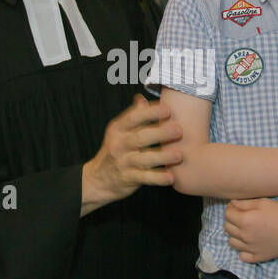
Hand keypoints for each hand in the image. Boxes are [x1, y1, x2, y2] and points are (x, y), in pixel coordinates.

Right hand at [81, 95, 182, 214]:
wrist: (98, 179)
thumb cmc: (115, 151)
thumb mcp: (119, 132)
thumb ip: (133, 116)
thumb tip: (142, 98)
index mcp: (118, 129)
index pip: (133, 118)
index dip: (151, 112)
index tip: (168, 109)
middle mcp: (119, 145)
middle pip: (140, 137)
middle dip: (160, 133)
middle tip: (179, 130)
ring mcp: (123, 163)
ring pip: (144, 159)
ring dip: (162, 156)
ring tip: (179, 154)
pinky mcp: (128, 179)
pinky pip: (144, 178)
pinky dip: (158, 178)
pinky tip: (171, 177)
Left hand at [226, 198, 277, 263]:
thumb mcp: (263, 203)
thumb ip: (244, 203)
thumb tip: (232, 204)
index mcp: (245, 220)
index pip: (227, 214)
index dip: (231, 208)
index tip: (237, 207)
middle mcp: (245, 236)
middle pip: (227, 228)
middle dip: (232, 220)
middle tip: (242, 216)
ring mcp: (251, 248)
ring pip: (232, 242)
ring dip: (235, 235)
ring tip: (246, 229)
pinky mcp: (258, 257)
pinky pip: (242, 256)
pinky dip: (243, 250)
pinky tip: (250, 243)